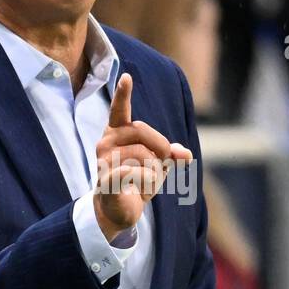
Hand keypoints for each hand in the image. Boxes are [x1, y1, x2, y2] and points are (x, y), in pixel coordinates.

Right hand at [92, 73, 192, 240]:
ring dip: (155, 172)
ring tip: (146, 183)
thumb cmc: (137, 182)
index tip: (127, 77)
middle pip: (142, 130)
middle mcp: (106, 142)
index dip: (123, 94)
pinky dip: (145, 180)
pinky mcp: (105, 179)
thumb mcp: (159, 164)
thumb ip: (172, 154)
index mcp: (117, 133)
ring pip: (143, 155)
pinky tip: (140, 187)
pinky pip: (132, 172)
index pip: (119, 110)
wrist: (117, 211)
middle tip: (161, 165)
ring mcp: (103, 160)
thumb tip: (185, 155)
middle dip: (160, 147)